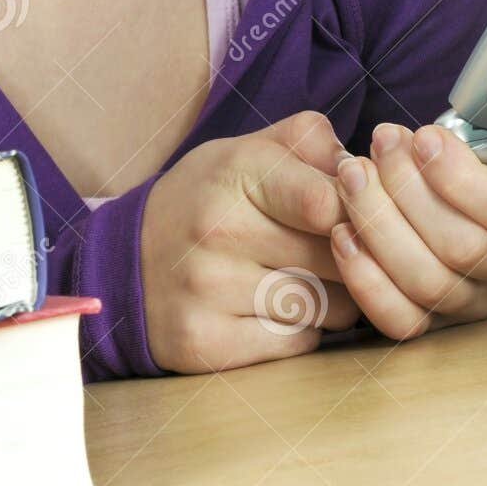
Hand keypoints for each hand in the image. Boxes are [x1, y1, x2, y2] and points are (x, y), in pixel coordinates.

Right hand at [140, 111, 363, 372]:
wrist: (123, 262)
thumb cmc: (204, 201)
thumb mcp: (242, 152)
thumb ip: (307, 142)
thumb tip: (363, 166)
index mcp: (234, 173)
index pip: (327, 202)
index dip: (358, 211)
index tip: (355, 214)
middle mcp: (218, 230)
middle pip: (338, 258)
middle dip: (352, 257)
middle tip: (336, 250)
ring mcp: (209, 290)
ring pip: (329, 306)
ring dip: (333, 297)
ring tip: (303, 278)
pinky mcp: (206, 343)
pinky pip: (300, 343)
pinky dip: (302, 330)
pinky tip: (275, 311)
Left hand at [327, 92, 486, 340]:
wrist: (442, 195)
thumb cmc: (476, 160)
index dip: (460, 177)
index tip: (421, 135)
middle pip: (462, 249)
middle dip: (408, 189)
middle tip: (379, 144)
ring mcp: (471, 302)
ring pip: (427, 282)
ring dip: (379, 224)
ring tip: (352, 174)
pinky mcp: (429, 321)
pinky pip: (399, 319)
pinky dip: (365, 277)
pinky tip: (342, 232)